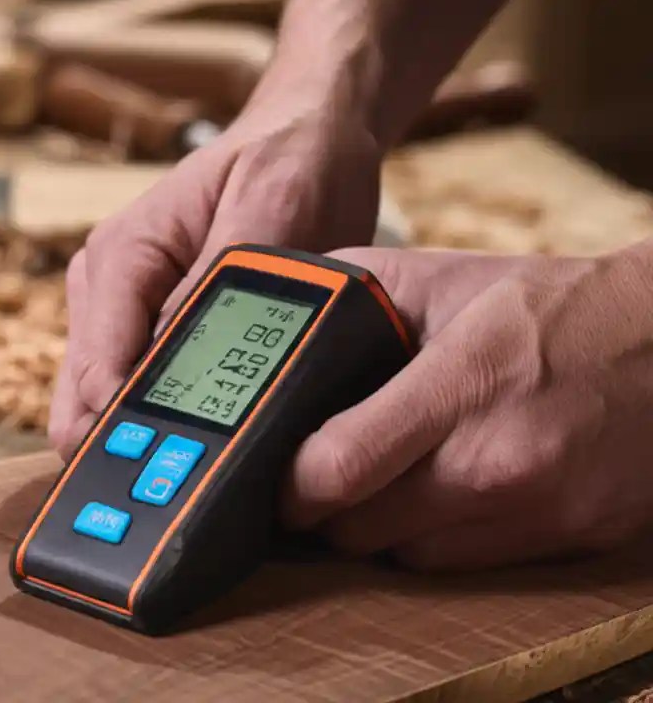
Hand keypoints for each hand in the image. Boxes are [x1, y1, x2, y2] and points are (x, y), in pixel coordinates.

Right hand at [48, 91, 384, 458]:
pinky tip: (198, 459)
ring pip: (103, 406)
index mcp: (122, 254)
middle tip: (172, 498)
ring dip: (140, 443)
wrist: (308, 136)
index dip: (123, 425)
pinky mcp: (149, 334)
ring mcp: (121, 315)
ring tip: (187, 487)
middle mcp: (106, 288)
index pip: (98, 361)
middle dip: (123, 446)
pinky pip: (140, 396)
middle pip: (86, 396)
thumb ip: (223, 281)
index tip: (161, 476)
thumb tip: (187, 363)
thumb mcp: (272, 206)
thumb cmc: (291, 160)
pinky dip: (163, 428)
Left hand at [285, 244, 652, 569]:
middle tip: (323, 475)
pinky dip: (438, 538)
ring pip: (407, 559)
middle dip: (327, 507)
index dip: (289, 482)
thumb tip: (281, 318)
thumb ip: (353, 291)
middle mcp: (499, 463)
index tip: (275, 473)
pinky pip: (466, 566)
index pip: (338, 470)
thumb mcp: (445, 276)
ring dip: (381, 528)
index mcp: (463, 387)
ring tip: (386, 478)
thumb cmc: (555, 306)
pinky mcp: (569, 543)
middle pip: (359, 531)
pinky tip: (443, 493)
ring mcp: (538, 511)